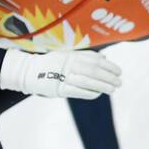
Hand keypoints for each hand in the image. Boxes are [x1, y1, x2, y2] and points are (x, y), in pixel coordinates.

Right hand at [0, 48, 121, 99]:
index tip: (119, 71)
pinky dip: (90, 92)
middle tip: (119, 82)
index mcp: (72, 55)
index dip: (109, 65)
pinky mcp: (59, 88)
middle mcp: (69, 64)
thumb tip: (105, 56)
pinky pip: (78, 91)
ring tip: (112, 89)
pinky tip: (98, 93)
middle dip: (109, 77)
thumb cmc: (51, 64)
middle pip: (94, 70)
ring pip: (88, 81)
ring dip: (103, 86)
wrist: (28, 71)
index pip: (95, 59)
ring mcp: (63, 76)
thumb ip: (85, 56)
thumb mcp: (67, 55)